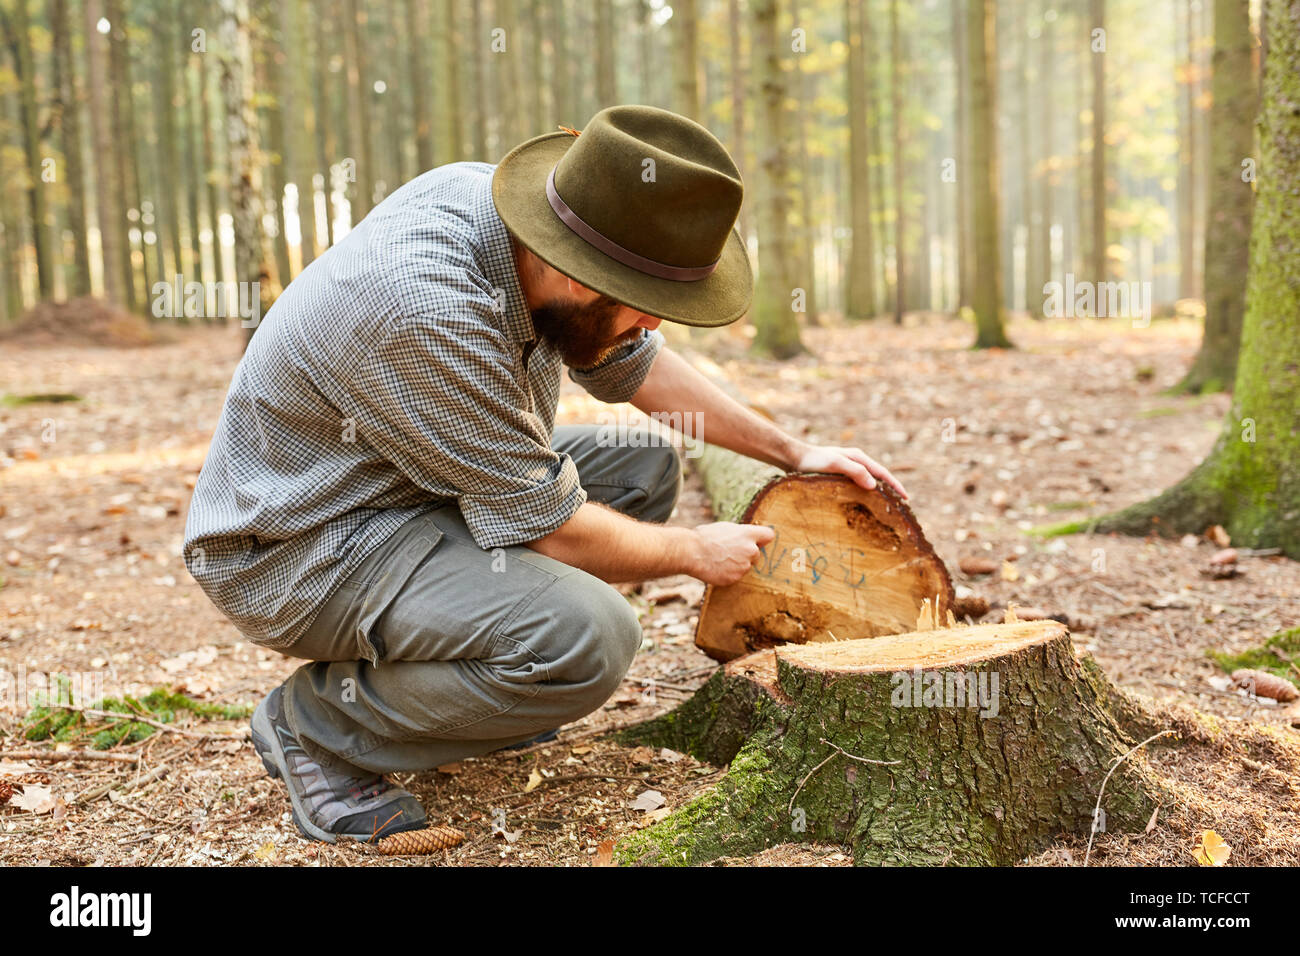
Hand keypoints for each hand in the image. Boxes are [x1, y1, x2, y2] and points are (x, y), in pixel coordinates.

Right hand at [688, 522, 775, 585]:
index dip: (762, 539)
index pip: (769, 535)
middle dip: (746, 554)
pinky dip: (728, 574)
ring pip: (746, 566)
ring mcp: (744, 566)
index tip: (757, 541)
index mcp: (748, 534)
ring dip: (737, 565)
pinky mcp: (735, 578)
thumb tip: (745, 536)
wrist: (691, 552)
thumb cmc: (704, 537)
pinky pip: (736, 576)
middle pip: (757, 554)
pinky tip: (717, 568)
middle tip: (730, 552)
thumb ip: (740, 533)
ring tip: (720, 560)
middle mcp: (750, 550)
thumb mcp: (725, 528)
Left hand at [792, 443, 908, 498]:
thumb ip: (854, 472)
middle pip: (878, 476)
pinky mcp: (838, 475)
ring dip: (878, 492)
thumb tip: (874, 486)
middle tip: (900, 507)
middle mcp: (855, 461)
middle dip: (890, 489)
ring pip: (868, 481)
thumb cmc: (813, 461)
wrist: (793, 458)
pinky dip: (865, 494)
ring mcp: (847, 468)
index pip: (882, 473)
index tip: (906, 498)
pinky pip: (857, 485)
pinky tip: (863, 504)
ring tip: (885, 507)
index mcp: (858, 457)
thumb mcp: (835, 464)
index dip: (895, 485)